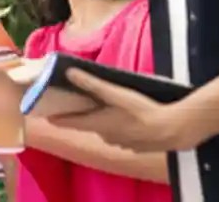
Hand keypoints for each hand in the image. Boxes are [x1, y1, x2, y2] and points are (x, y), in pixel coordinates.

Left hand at [48, 68, 201, 151]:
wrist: (173, 131)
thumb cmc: (142, 111)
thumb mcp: (116, 94)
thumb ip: (92, 84)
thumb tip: (69, 72)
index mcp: (97, 124)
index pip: (70, 122)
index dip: (57, 118)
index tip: (45, 115)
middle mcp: (105, 136)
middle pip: (87, 125)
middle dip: (80, 116)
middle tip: (74, 106)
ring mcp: (120, 143)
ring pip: (105, 131)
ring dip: (101, 121)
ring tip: (101, 110)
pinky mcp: (135, 146)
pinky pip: (120, 136)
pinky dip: (118, 128)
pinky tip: (126, 120)